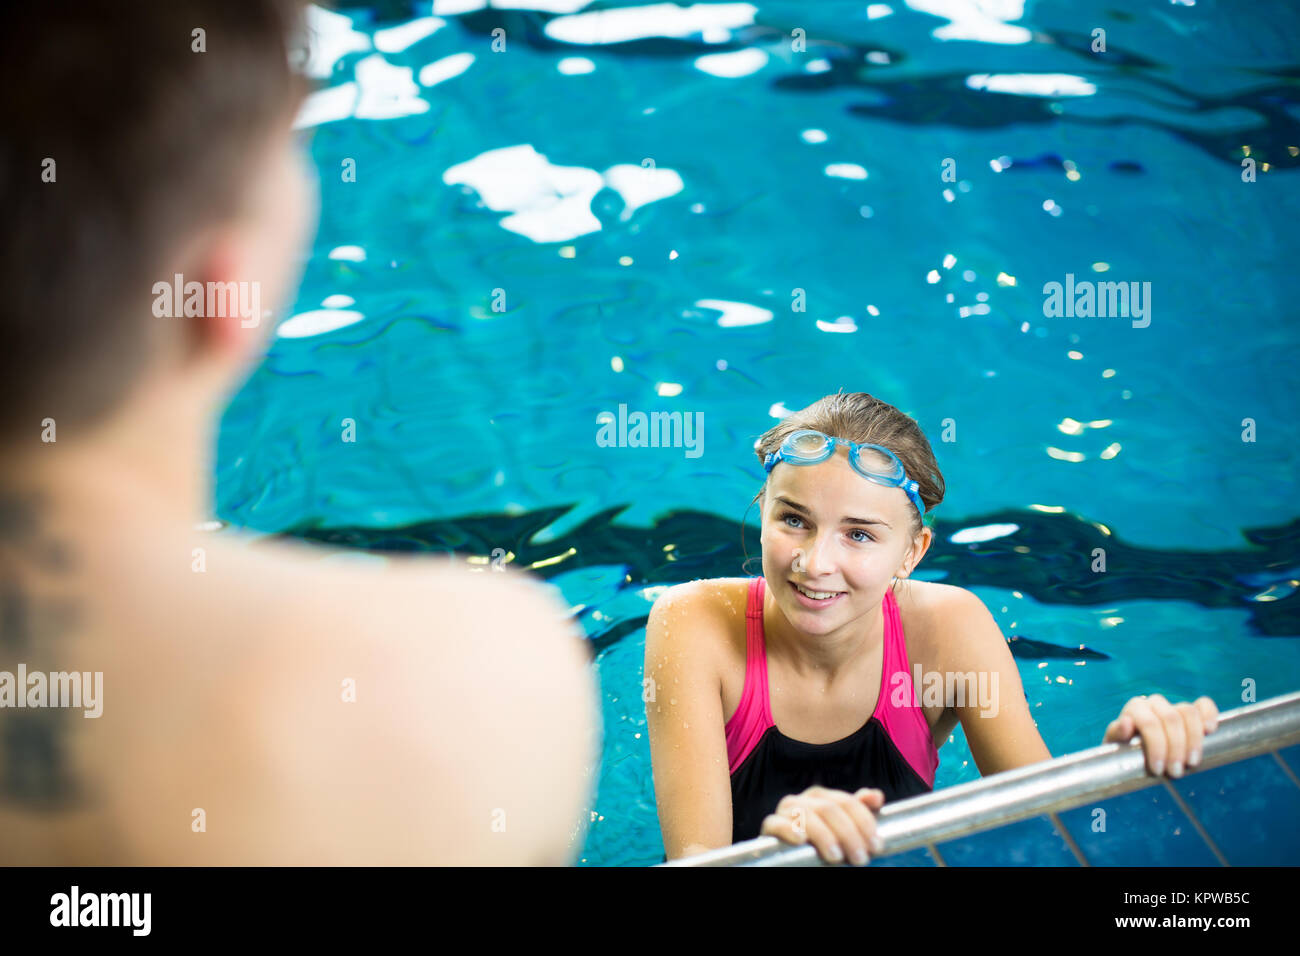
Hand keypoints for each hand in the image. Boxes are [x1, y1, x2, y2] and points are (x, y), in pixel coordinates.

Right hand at [759, 785, 884, 865]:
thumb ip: (858, 813)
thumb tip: (876, 796)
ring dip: (824, 836)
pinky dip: (789, 829)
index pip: (847, 802)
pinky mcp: (770, 826)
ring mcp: (785, 811)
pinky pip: (777, 823)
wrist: (793, 861)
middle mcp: (803, 799)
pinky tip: (801, 840)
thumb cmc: (820, 847)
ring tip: (836, 857)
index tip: (876, 845)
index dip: (864, 822)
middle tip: (860, 858)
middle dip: (849, 834)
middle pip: (829, 809)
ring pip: (806, 814)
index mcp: (822, 797)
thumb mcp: (842, 831)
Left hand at [1103, 694, 1219, 776]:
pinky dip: (1209, 715)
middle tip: (1175, 772)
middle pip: (1171, 719)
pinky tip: (1210, 730)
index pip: (1149, 722)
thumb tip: (1126, 722)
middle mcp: (1154, 703)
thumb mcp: (1115, 746)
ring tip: (1192, 762)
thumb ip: (1117, 734)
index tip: (1158, 770)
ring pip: (1189, 713)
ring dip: (1194, 739)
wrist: (1133, 753)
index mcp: (1135, 708)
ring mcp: (1174, 705)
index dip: (1156, 746)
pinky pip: (1204, 705)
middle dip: (1175, 748)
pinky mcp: (1191, 711)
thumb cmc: (1123, 751)